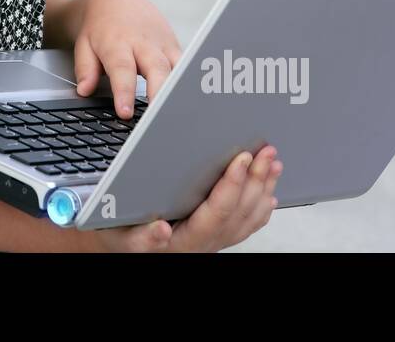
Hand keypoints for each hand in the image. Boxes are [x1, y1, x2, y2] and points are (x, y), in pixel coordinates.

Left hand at [71, 0, 180, 118]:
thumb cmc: (100, 27)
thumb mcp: (84, 44)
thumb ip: (85, 69)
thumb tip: (84, 91)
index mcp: (117, 42)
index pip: (122, 69)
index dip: (125, 92)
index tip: (125, 112)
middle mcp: (143, 42)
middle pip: (157, 68)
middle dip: (160, 93)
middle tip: (158, 118)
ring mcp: (162, 43)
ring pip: (176, 67)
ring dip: (179, 90)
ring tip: (179, 114)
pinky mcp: (174, 45)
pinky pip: (185, 65)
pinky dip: (188, 82)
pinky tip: (192, 100)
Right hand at [85, 145, 282, 251]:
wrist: (124, 243)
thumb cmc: (122, 233)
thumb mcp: (122, 236)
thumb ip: (142, 238)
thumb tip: (161, 230)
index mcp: (186, 241)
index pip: (218, 212)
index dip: (232, 184)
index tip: (241, 159)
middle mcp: (205, 243)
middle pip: (239, 213)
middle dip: (255, 179)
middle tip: (265, 152)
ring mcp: (214, 240)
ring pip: (248, 218)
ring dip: (263, 188)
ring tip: (272, 163)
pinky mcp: (217, 235)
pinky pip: (247, 224)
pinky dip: (262, 205)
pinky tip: (269, 191)